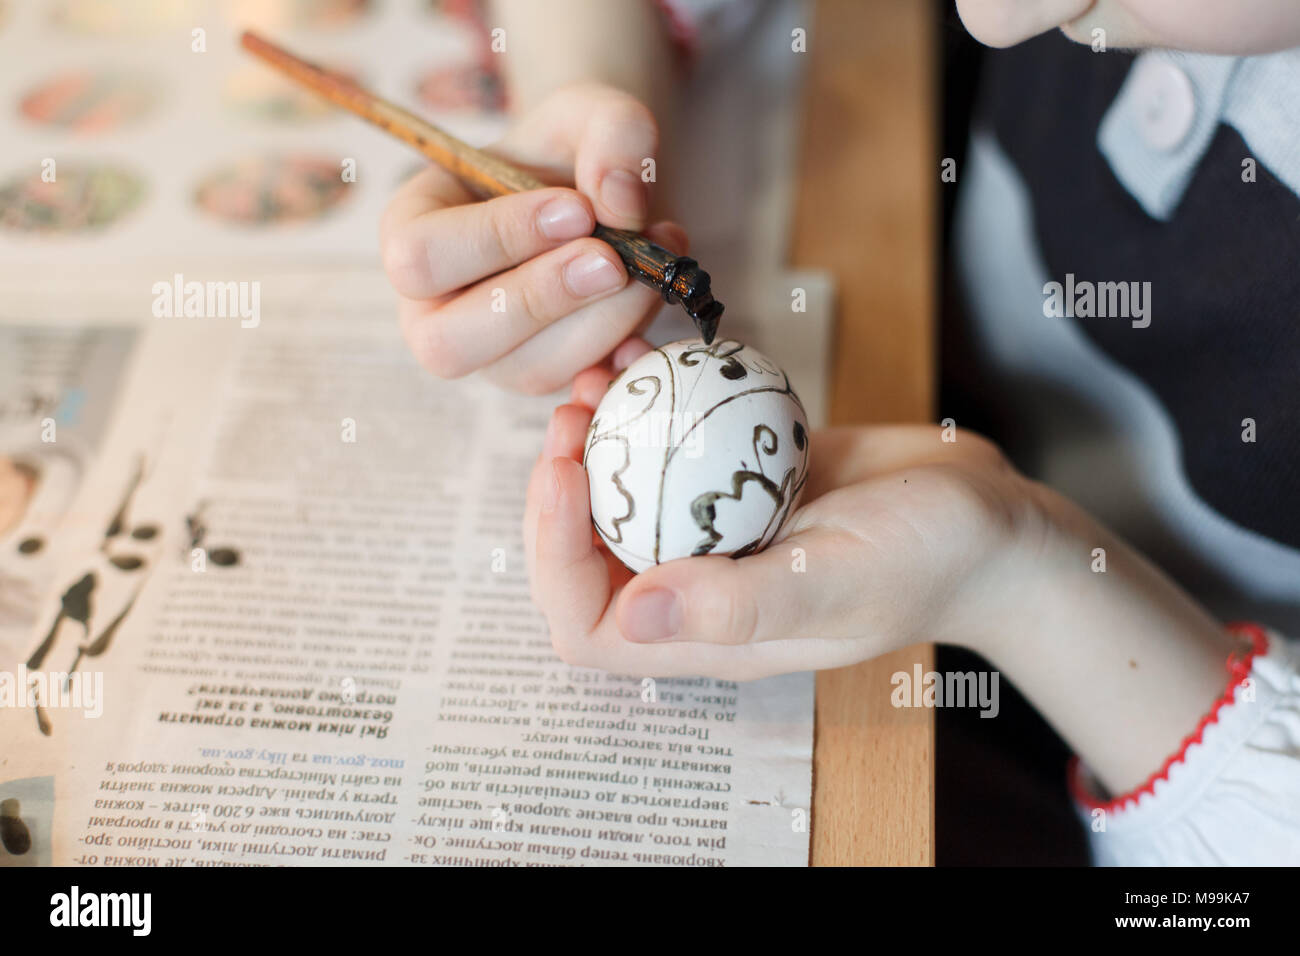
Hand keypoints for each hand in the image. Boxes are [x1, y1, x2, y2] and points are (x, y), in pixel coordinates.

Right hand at [380, 83, 686, 394]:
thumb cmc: (570, 151)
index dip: (498, 238)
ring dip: (598, 323)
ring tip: (648, 266)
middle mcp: (433, 308)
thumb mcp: (591, 111)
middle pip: (449, 342)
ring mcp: (488, 355)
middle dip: (540, 299)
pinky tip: (653, 301)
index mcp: (411, 230)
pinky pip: (577, 382)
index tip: (577, 209)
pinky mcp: (543, 376)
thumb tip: (620, 202)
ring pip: (526, 370)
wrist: (604, 194)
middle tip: (613, 260)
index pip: (422, 256)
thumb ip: (612, 132)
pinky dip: (624, 346)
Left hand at [523, 361, 1054, 680]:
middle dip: (558, 489)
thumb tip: (630, 611)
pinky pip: (671, 447)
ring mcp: (717, 532)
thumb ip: (739, 604)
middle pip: (585, 556)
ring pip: (621, 496)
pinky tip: (645, 355)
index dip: (552, 555)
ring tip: (601, 373)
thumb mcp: (839, 579)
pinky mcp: (738, 481)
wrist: (990, 515)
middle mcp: (699, 587)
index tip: (566, 468)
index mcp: (710, 633)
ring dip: (595, 438)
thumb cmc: (929, 560)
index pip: (589, 625)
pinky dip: (647, 405)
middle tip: (574, 411)